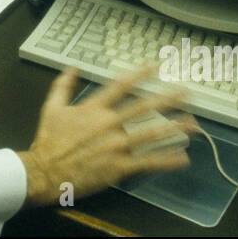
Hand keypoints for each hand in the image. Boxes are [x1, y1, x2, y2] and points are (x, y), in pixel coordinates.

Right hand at [17, 65, 195, 207]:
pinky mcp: (118, 167)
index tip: (156, 66)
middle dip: (167, 99)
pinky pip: (147, 162)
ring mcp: (115, 146)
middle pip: (143, 107)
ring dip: (174, 128)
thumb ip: (63, 85)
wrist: (44, 172)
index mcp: (93, 108)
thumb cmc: (49, 141)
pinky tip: (182, 157)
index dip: (140, 74)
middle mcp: (108, 124)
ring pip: (150, 134)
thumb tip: (72, 67)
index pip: (121, 85)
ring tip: (193, 123)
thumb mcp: (51, 107)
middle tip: (186, 93)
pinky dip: (166, 160)